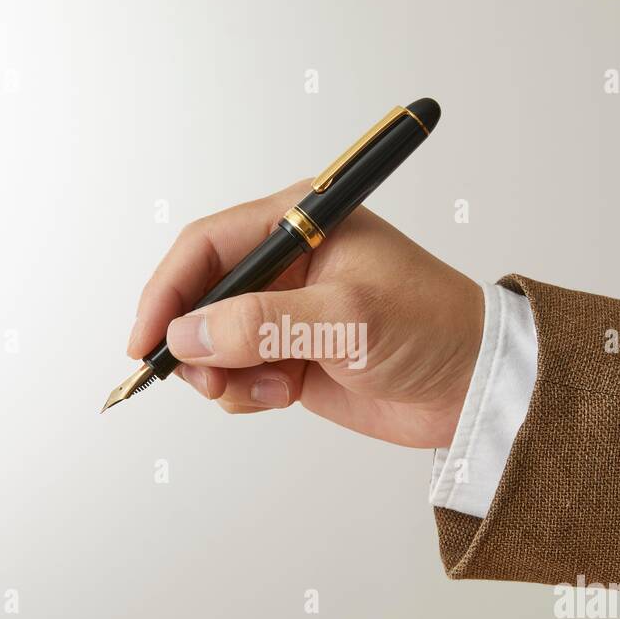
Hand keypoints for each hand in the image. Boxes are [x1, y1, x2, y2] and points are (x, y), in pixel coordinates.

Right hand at [127, 181, 483, 448]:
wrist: (474, 386)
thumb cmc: (431, 328)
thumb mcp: (348, 318)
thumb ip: (264, 323)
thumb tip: (188, 334)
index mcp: (299, 224)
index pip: (206, 245)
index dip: (167, 290)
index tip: (146, 340)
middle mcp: (285, 264)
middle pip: (199, 296)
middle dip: (195, 342)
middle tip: (208, 382)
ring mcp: (285, 314)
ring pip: (213, 344)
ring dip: (227, 375)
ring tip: (278, 388)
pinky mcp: (290, 356)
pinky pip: (236, 376)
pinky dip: (248, 394)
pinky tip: (290, 395)